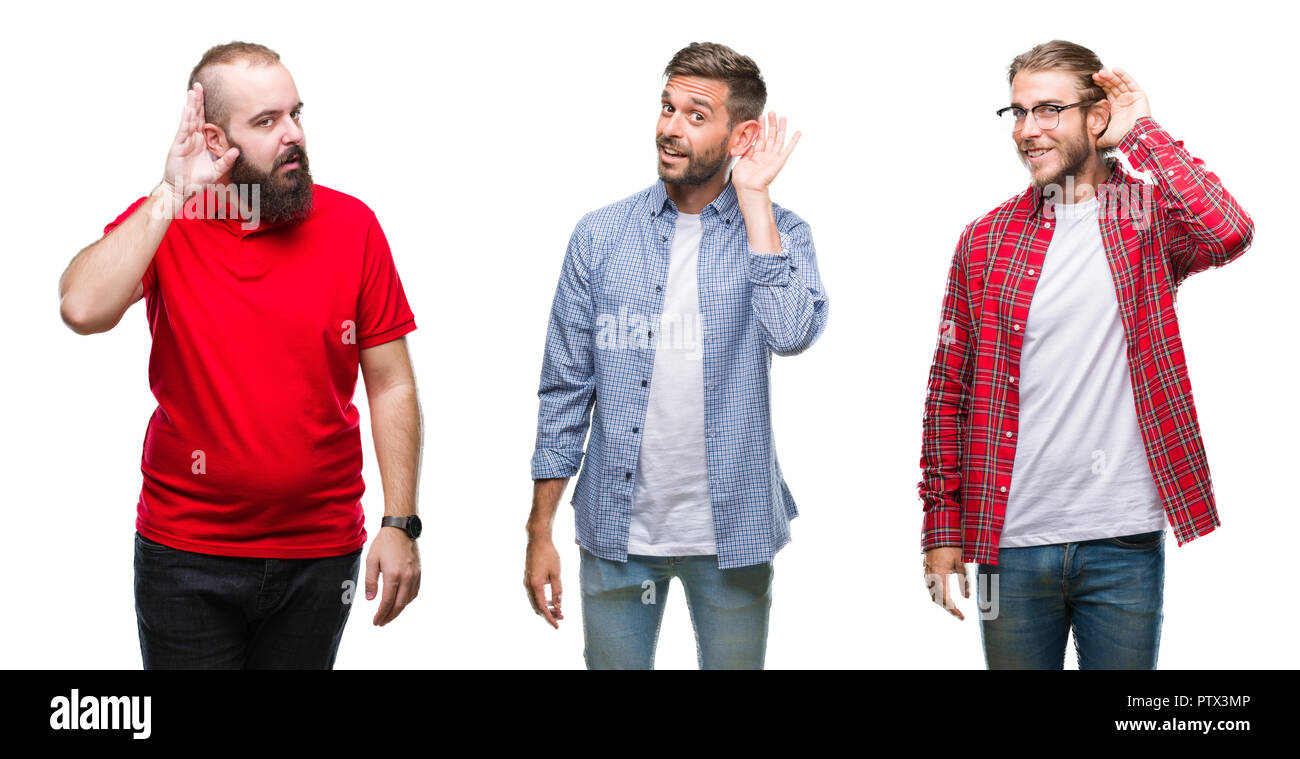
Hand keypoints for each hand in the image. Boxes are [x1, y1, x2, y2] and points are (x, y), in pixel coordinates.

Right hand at [162, 82, 239, 201]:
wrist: (182, 190)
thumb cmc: (197, 182)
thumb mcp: (216, 171)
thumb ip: (226, 161)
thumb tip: (237, 151)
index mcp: (202, 141)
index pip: (206, 121)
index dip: (207, 108)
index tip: (212, 95)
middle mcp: (193, 138)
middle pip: (197, 115)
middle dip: (198, 100)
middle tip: (200, 85)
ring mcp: (185, 140)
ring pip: (189, 119)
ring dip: (191, 105)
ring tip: (193, 91)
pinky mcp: (178, 145)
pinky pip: (183, 130)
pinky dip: (185, 118)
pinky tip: (187, 108)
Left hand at [365, 526, 420, 625]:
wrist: (402, 529)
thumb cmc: (384, 543)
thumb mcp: (371, 560)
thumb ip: (370, 581)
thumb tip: (370, 599)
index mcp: (393, 575)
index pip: (387, 602)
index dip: (381, 614)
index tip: (375, 621)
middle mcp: (406, 577)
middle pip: (399, 605)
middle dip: (389, 616)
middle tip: (381, 622)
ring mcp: (414, 575)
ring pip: (408, 600)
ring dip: (399, 610)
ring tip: (389, 615)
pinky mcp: (418, 572)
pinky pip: (414, 591)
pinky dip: (407, 600)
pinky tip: (400, 602)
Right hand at [524, 536, 562, 627]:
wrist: (537, 540)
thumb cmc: (548, 554)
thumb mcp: (556, 573)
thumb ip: (557, 590)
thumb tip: (558, 605)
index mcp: (535, 585)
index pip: (543, 607)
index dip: (550, 618)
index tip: (557, 625)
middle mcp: (528, 585)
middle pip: (537, 606)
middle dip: (549, 614)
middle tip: (561, 617)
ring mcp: (527, 582)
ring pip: (535, 601)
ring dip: (545, 607)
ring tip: (558, 610)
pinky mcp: (528, 578)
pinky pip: (534, 594)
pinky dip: (542, 600)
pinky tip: (551, 599)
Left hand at [731, 111, 800, 194]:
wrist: (748, 190)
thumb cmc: (742, 181)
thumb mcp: (740, 162)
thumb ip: (745, 151)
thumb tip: (747, 142)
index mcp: (756, 156)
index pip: (760, 138)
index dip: (761, 127)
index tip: (761, 117)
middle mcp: (766, 156)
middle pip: (770, 136)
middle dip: (771, 124)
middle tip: (772, 112)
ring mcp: (773, 158)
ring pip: (778, 139)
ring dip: (781, 128)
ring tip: (782, 117)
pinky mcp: (779, 161)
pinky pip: (788, 150)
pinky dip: (793, 141)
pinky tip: (798, 132)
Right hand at [923, 547, 968, 620]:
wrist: (939, 533)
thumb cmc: (952, 547)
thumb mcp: (961, 564)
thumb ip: (964, 581)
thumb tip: (967, 597)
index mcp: (939, 575)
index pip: (945, 599)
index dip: (953, 610)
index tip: (962, 617)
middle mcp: (930, 576)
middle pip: (936, 599)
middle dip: (947, 608)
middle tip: (959, 615)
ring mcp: (926, 573)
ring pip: (932, 594)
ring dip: (942, 602)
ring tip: (953, 607)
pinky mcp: (926, 570)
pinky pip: (930, 587)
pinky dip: (937, 594)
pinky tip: (945, 595)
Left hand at [1092, 67, 1150, 148]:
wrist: (1133, 137)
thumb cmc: (1122, 137)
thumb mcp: (1105, 137)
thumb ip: (1098, 139)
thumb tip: (1090, 144)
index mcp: (1117, 108)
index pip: (1107, 93)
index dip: (1101, 86)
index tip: (1092, 81)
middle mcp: (1124, 101)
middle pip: (1113, 86)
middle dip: (1104, 80)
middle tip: (1095, 75)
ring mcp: (1132, 97)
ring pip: (1120, 83)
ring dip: (1111, 77)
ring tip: (1101, 72)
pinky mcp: (1139, 95)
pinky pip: (1130, 82)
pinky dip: (1123, 75)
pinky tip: (1115, 69)